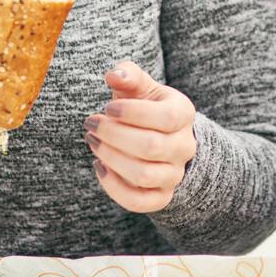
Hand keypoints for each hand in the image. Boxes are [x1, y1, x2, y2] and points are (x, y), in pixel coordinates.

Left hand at [86, 60, 196, 212]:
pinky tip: (99, 167)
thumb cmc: (144, 106)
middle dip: (113, 135)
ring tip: (93, 143)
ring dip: (111, 159)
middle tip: (91, 124)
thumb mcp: (139, 87)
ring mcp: (175, 174)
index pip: (166, 118)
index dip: (133, 113)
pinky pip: (138, 201)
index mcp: (183, 114)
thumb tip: (115, 75)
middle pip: (150, 147)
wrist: (160, 137)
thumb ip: (128, 75)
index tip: (107, 107)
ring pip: (143, 175)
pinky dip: (114, 187)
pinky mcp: (161, 196)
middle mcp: (184, 146)